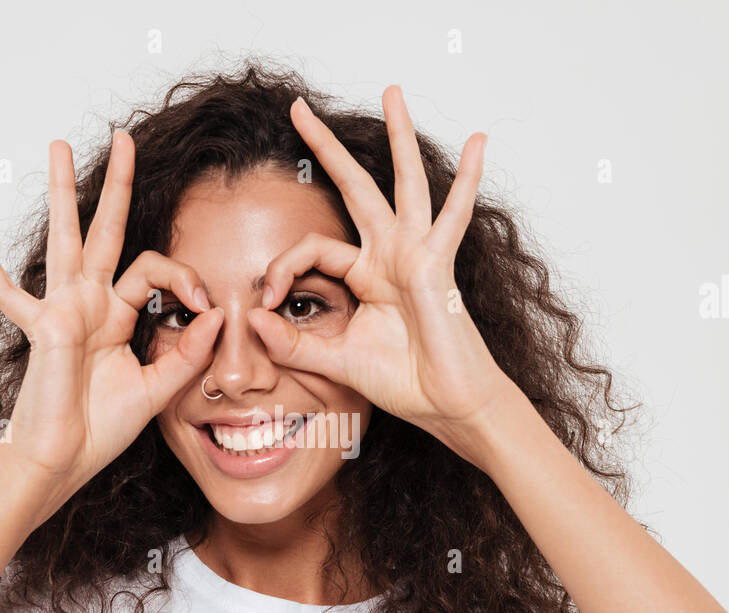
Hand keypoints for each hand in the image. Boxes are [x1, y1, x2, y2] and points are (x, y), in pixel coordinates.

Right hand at [0, 134, 223, 496]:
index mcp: (114, 316)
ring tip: (59, 147)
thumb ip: (186, 355)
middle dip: (117, 185)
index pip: (152, 271)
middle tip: (126, 138)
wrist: (63, 461)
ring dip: (63, 193)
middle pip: (106, 232)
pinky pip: (9, 293)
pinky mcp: (44, 329)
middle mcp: (88, 304)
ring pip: (65, 239)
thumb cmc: (99, 430)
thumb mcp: (156, 391)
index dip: (184, 278)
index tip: (205, 303)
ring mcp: (62, 311)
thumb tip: (215, 314)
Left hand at [247, 87, 516, 457]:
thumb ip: (292, 343)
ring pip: (403, 182)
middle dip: (326, 147)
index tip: (263, 301)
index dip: (280, 268)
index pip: (312, 248)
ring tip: (392, 91)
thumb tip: (250, 319)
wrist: (447, 405)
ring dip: (397, 136)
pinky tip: (478, 143)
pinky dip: (467, 180)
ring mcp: (416, 254)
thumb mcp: (334, 361)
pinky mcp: (437, 264)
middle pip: (354, 187)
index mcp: (365, 275)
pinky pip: (453, 215)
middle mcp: (390, 256)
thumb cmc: (404, 382)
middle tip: (298, 108)